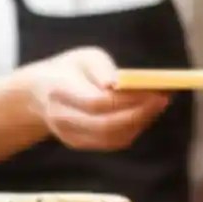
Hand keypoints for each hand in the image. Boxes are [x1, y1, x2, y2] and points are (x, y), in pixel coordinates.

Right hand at [20, 47, 169, 150]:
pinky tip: (145, 112)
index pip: (97, 103)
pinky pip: (113, 141)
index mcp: (60, 91)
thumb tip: (118, 84)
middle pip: (106, 125)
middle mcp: (62, 117)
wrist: (39, 94)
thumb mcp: (83, 57)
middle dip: (139, 113)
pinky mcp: (80, 144)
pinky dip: (133, 128)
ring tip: (158, 101)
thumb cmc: (69, 70)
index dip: (128, 99)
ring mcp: (70, 135)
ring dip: (140, 121)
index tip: (153, 88)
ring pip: (112, 137)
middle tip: (163, 98)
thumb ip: (101, 68)